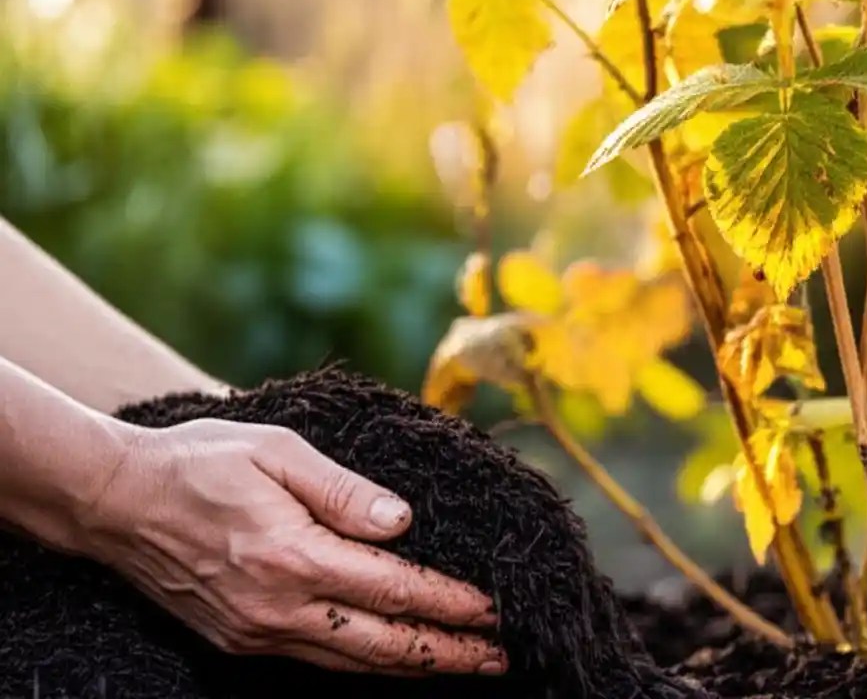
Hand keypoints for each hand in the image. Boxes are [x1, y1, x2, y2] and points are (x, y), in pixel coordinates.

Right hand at [72, 418, 506, 676]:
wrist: (113, 500)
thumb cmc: (198, 462)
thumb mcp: (277, 453)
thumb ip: (343, 489)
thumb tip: (402, 521)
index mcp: (293, 556)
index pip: (394, 589)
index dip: (450, 603)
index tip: (494, 608)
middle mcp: (278, 607)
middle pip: (384, 644)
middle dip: (450, 653)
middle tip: (502, 657)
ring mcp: (257, 632)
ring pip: (353, 662)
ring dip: (415, 665)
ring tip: (466, 663)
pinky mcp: (240, 638)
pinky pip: (318, 659)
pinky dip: (365, 663)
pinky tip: (395, 657)